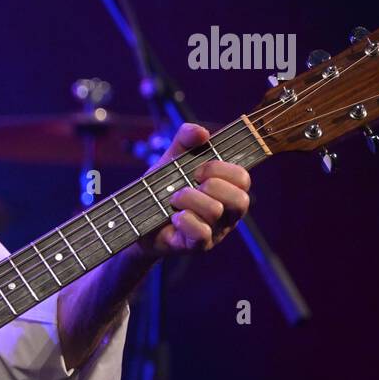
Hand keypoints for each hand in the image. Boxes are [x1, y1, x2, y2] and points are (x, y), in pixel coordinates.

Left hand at [134, 123, 250, 257]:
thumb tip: (202, 133)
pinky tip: (174, 217)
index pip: (243, 178)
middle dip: (211, 185)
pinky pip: (202, 234)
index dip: (221, 169)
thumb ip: (186, 140)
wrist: (135, 218)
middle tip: (190, 183)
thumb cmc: (161, 188)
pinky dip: (185, 220)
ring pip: (216, 212)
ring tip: (174, 200)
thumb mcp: (171, 159)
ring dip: (190, 199)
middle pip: (240, 199)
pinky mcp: (198, 246)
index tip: (198, 169)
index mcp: (227, 190)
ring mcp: (215, 232)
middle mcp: (227, 213)